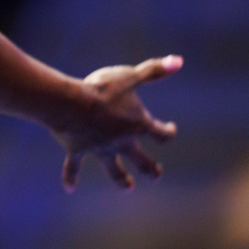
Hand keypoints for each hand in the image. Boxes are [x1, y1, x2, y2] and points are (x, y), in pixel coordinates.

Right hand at [54, 55, 181, 191]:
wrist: (70, 104)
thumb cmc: (101, 90)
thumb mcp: (128, 77)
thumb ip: (153, 70)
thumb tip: (178, 61)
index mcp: (137, 125)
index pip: (160, 133)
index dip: (167, 132)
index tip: (170, 130)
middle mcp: (121, 142)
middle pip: (141, 159)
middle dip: (150, 168)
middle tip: (156, 174)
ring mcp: (99, 149)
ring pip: (114, 169)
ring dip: (122, 179)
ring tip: (128, 187)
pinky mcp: (78, 151)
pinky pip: (74, 167)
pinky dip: (71, 177)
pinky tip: (70, 188)